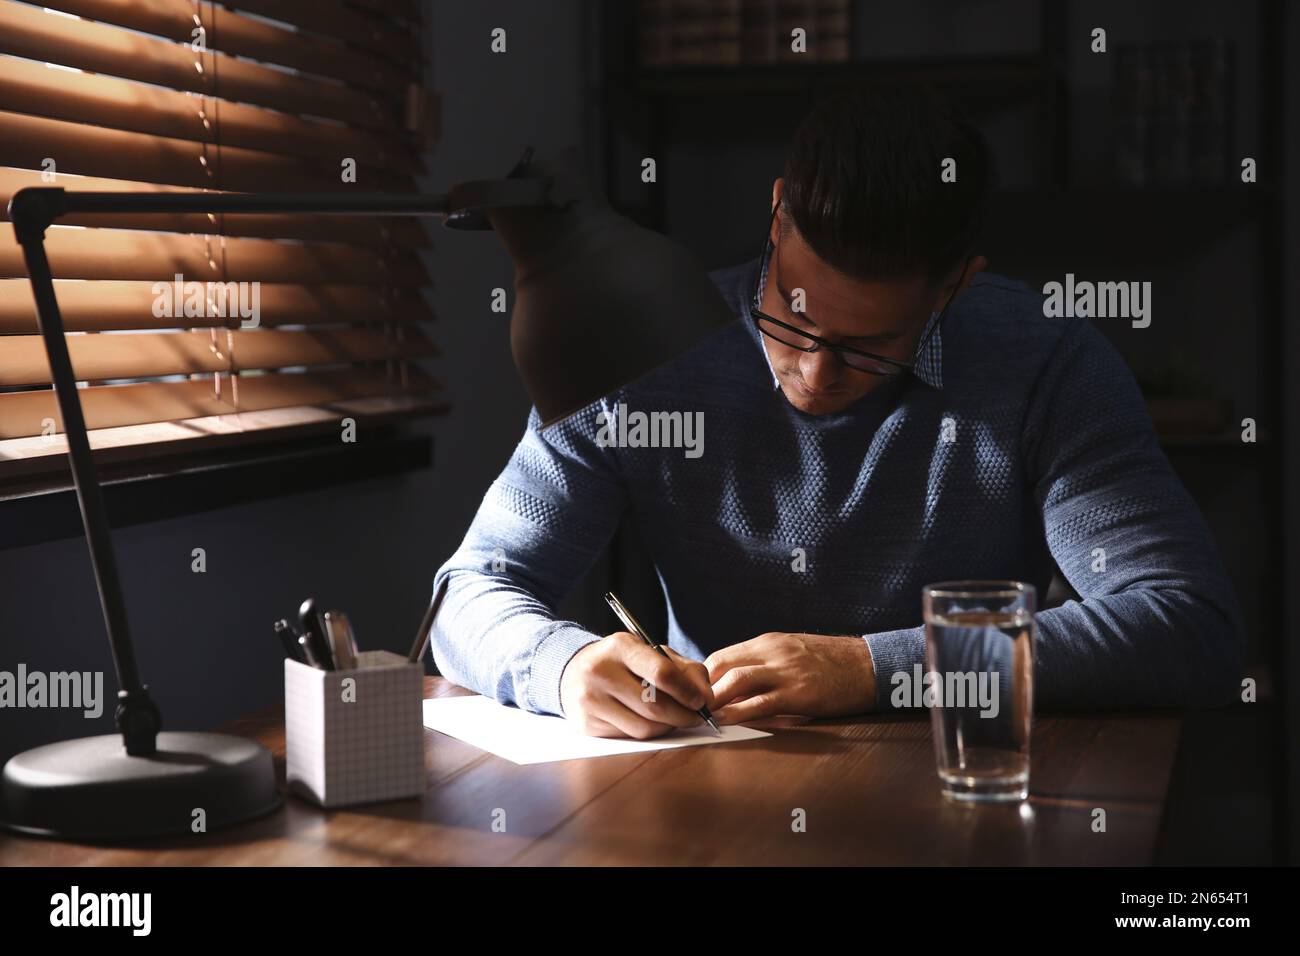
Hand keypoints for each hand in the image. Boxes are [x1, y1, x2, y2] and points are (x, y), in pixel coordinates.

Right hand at [559, 632, 715, 738]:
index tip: (702, 701)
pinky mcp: (585, 724)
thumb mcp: (650, 652)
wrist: (573, 672)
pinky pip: (629, 737)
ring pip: (644, 727)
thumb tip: (706, 697)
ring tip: (673, 719)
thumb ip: (684, 669)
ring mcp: (590, 699)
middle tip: (696, 717)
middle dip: (683, 716)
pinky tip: (649, 722)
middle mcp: (600, 671)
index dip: (688, 692)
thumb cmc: (621, 662)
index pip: (662, 673)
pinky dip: (647, 733)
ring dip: (667, 727)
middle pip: (655, 706)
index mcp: (620, 647)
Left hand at [705, 632, 875, 723]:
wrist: (871, 665)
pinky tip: (726, 723)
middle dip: (702, 689)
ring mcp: (786, 671)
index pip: (723, 656)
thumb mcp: (794, 652)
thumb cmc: (833, 663)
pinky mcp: (799, 693)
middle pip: (722, 666)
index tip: (696, 696)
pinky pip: (761, 703)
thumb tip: (736, 687)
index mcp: (769, 642)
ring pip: (736, 681)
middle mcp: (773, 652)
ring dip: (714, 700)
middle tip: (692, 710)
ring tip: (703, 717)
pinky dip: (738, 714)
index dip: (704, 678)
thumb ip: (766, 664)